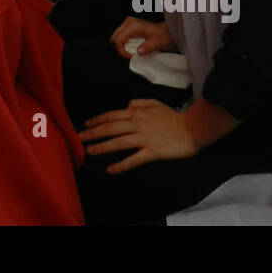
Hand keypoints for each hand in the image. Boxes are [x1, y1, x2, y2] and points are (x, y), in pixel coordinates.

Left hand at [79, 100, 198, 171]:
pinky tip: (111, 169)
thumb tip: (126, 105)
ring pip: (117, 143)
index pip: (111, 116)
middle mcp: (136, 124)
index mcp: (136, 112)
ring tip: (89, 152)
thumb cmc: (174, 117)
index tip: (86, 125)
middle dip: (92, 133)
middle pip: (109, 128)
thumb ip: (138, 103)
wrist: (192, 128)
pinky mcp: (151, 151)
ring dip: (101, 147)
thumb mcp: (154, 103)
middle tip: (79, 138)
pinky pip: (133, 159)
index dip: (97, 120)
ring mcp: (143, 138)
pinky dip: (120, 165)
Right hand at [109, 16, 175, 58]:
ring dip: (122, 48)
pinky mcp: (128, 27)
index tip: (131, 56)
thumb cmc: (164, 36)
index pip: (118, 40)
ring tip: (132, 52)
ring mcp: (127, 24)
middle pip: (114, 38)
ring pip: (115, 38)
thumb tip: (139, 51)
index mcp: (134, 25)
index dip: (122, 51)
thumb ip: (149, 47)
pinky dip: (124, 46)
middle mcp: (128, 22)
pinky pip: (120, 38)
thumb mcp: (159, 42)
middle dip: (120, 49)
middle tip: (131, 55)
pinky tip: (133, 48)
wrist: (167, 32)